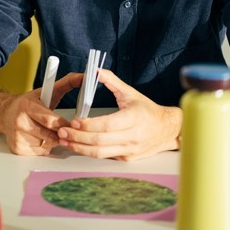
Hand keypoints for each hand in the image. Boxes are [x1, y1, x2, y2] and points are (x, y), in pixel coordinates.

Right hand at [2, 73, 83, 155]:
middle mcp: (20, 121)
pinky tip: (38, 137)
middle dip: (59, 133)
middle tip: (62, 129)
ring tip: (45, 130)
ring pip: (46, 145)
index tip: (72, 125)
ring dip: (52, 140)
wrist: (5, 113)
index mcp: (27, 106)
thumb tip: (83, 77)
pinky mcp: (17, 148)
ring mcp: (17, 136)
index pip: (50, 120)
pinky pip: (40, 152)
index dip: (64, 124)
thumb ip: (67, 83)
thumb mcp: (46, 91)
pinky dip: (43, 147)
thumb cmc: (29, 103)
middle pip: (49, 135)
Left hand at [57, 68, 181, 160]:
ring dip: (80, 148)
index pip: (108, 125)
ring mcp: (130, 150)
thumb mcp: (130, 93)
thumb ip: (112, 81)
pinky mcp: (127, 158)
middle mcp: (132, 137)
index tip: (74, 122)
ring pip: (101, 153)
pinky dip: (90, 152)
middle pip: (100, 141)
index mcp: (134, 119)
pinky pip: (105, 156)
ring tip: (65, 141)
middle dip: (78, 138)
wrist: (166, 129)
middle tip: (62, 132)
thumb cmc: (147, 110)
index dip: (89, 125)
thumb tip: (95, 70)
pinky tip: (78, 145)